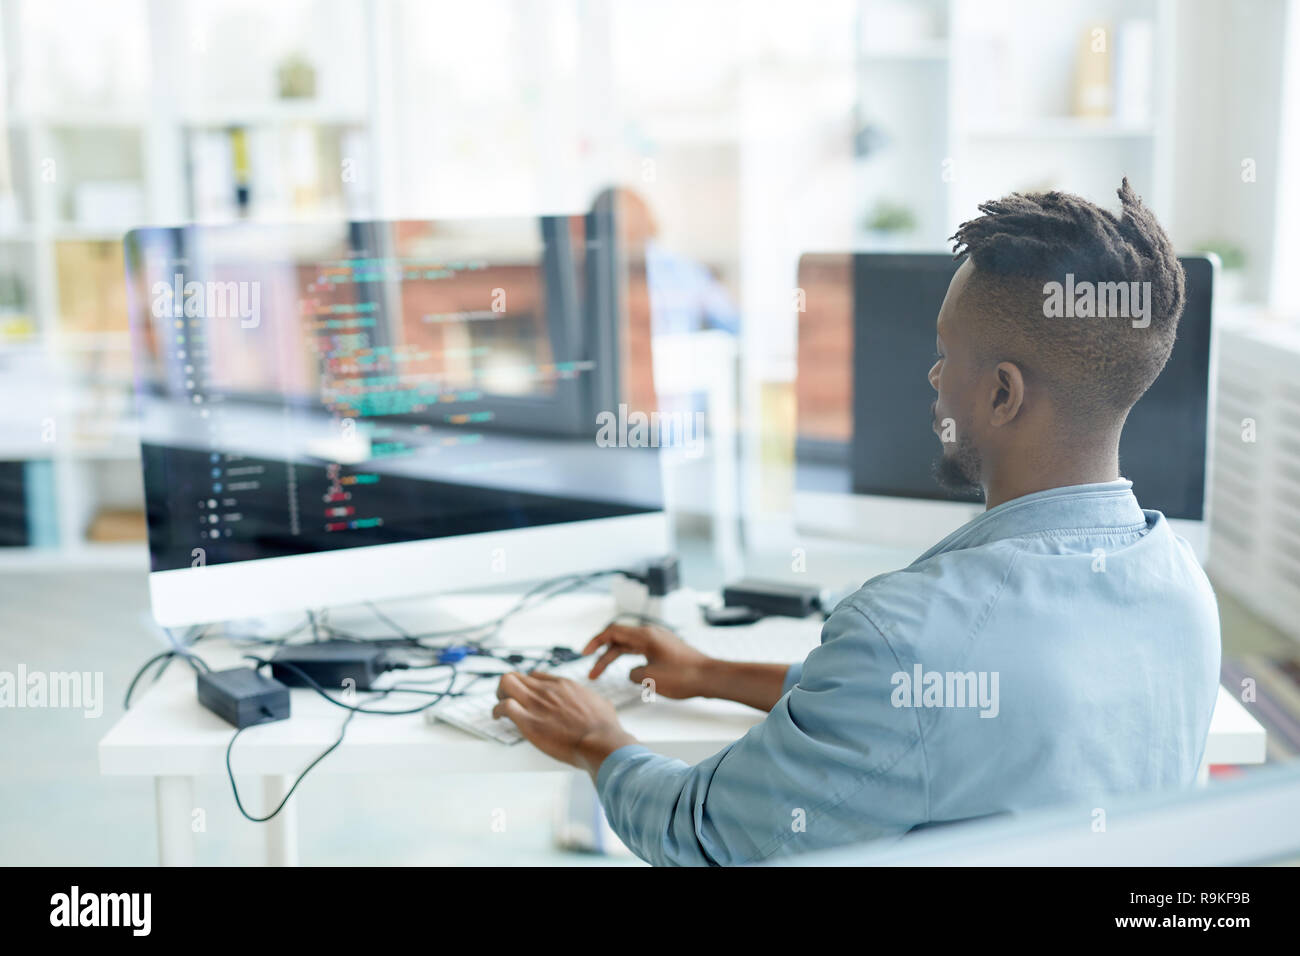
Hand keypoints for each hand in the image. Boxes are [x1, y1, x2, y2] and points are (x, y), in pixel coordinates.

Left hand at [492, 671, 636, 773]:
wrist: (600, 741)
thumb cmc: (604, 727)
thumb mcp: (602, 704)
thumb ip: (594, 701)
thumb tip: (600, 704)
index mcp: (563, 685)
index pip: (536, 675)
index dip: (529, 685)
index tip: (527, 696)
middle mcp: (547, 689)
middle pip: (517, 676)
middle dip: (509, 687)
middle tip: (508, 700)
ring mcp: (536, 703)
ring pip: (506, 683)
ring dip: (500, 695)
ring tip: (501, 707)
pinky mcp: (528, 721)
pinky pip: (503, 707)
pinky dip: (497, 711)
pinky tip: (498, 717)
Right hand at [583, 622, 713, 699]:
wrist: (710, 678)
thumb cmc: (684, 676)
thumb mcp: (649, 679)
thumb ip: (633, 674)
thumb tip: (633, 674)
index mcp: (645, 636)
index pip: (612, 632)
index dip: (595, 642)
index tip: (584, 653)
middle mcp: (651, 634)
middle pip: (619, 640)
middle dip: (603, 656)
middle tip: (592, 674)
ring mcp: (659, 641)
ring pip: (630, 647)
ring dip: (615, 660)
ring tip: (605, 675)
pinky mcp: (666, 650)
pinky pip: (642, 652)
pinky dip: (631, 661)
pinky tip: (630, 674)